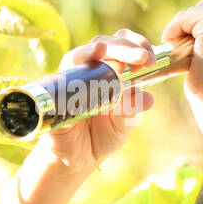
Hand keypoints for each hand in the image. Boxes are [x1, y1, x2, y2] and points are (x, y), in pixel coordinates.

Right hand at [36, 29, 155, 177]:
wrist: (77, 159)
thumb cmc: (101, 135)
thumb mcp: (123, 124)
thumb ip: (132, 109)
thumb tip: (148, 98)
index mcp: (108, 72)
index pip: (120, 45)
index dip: (136, 44)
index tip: (151, 57)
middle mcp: (86, 71)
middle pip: (101, 44)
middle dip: (123, 46)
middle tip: (142, 57)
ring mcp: (67, 80)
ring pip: (78, 56)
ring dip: (97, 52)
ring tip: (115, 57)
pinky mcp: (51, 96)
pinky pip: (59, 83)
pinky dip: (72, 79)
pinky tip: (86, 78)